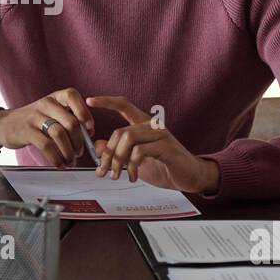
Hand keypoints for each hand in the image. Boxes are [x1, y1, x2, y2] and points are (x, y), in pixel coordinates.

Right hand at [0, 88, 94, 166]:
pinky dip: (55, 158)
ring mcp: (35, 116)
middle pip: (70, 121)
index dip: (85, 113)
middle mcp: (46, 103)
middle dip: (79, 141)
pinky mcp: (26, 130)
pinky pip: (46, 145)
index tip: (90, 130)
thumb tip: (89, 135)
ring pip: (59, 134)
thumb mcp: (50, 113)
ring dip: (68, 152)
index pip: (72, 96)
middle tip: (79, 153)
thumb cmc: (34, 121)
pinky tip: (58, 164)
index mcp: (55, 97)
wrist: (4, 124)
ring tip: (70, 161)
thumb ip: (68, 120)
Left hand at [88, 96, 217, 193]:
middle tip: (102, 171)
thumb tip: (97, 145)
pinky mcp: (166, 146)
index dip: (106, 101)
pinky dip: (132, 166)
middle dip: (107, 153)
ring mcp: (160, 134)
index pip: (123, 106)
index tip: (90, 101)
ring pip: (128, 138)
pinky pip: (140, 151)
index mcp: (144, 125)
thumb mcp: (135, 162)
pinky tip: (134, 177)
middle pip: (119, 131)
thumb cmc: (165, 167)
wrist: (190, 177)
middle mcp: (152, 125)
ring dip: (118, 160)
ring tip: (117, 175)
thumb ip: (118, 152)